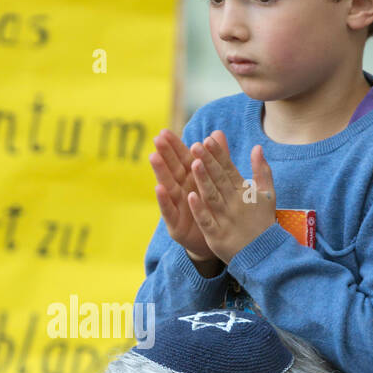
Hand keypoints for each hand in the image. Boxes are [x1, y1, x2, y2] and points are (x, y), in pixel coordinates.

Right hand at [149, 129, 218, 267]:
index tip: (165, 131)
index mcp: (192, 179)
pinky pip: (169, 211)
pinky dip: (164, 200)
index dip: (174, 146)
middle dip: (165, 154)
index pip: (182, 159)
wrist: (217, 240)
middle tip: (157, 139)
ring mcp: (177, 206)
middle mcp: (182, 190)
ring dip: (161, 172)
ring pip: (168, 186)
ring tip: (154, 157)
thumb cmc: (214, 208)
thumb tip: (217, 132)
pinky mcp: (175, 224)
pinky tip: (158, 188)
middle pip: (172, 169)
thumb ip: (218, 158)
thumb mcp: (218, 182)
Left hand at [188, 134, 276, 264]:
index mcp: (243, 192)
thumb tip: (257, 147)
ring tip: (193, 163)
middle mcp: (234, 203)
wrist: (264, 254)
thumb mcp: (267, 194)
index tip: (208, 138)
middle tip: (195, 145)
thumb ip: (262, 170)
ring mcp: (225, 219)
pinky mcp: (217, 236)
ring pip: (212, 197)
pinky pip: (207, 221)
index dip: (218, 154)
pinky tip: (190, 197)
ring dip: (203, 180)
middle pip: (219, 180)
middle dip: (208, 162)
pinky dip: (199, 210)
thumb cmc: (263, 221)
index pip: (229, 169)